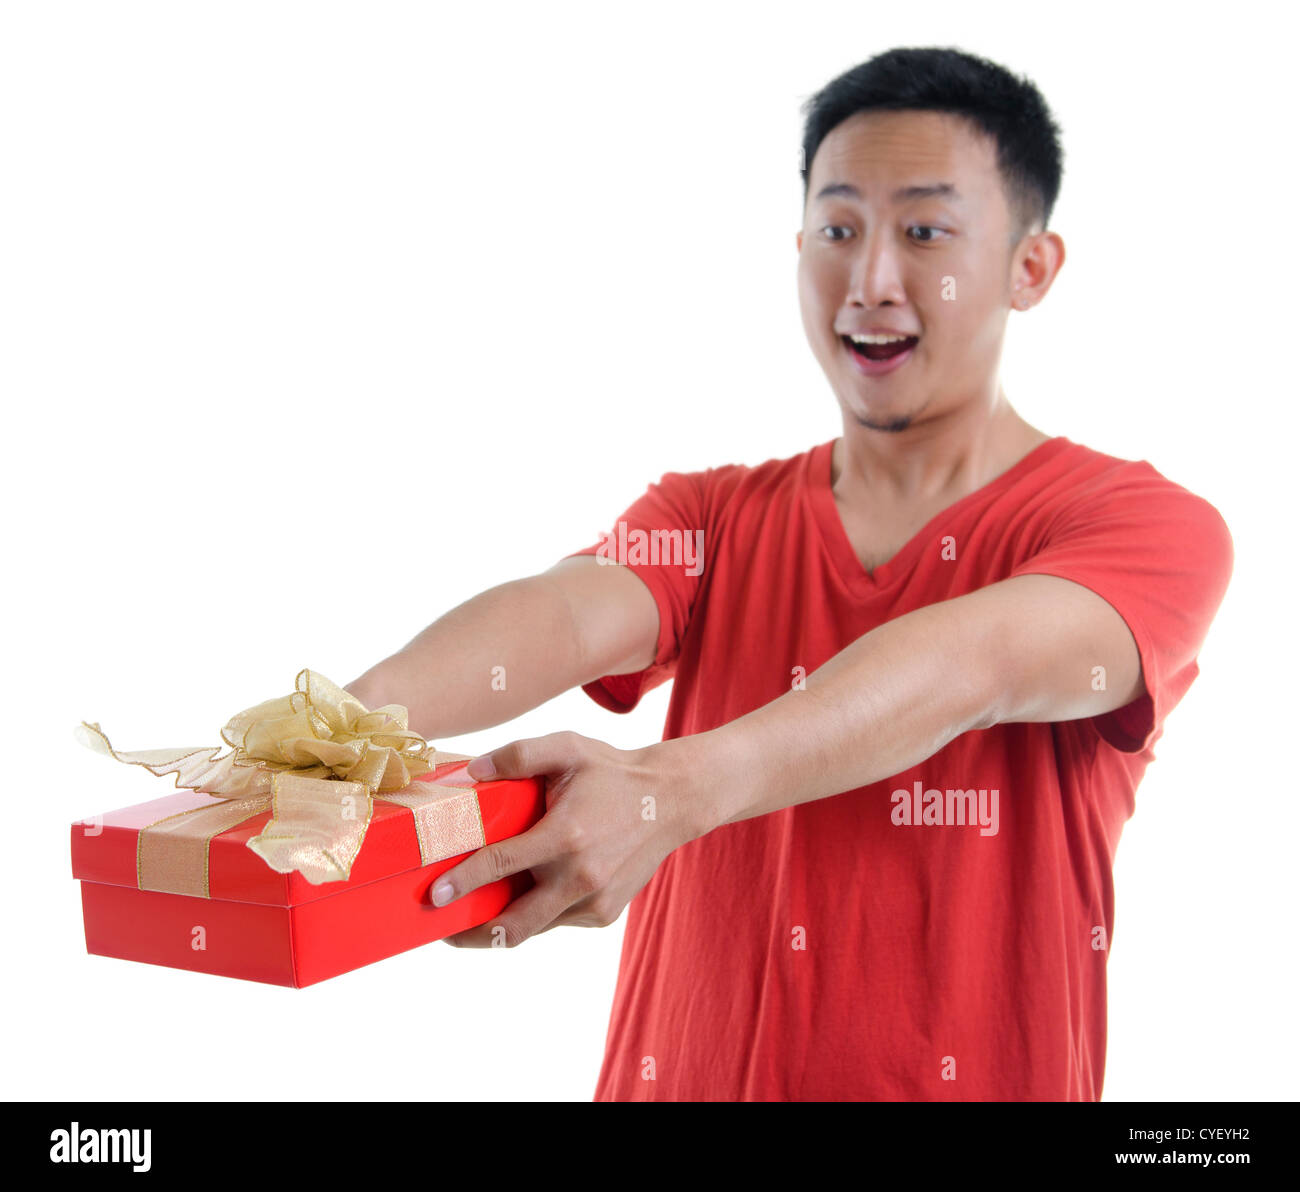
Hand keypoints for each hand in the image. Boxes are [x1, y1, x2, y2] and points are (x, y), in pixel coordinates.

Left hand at [432, 731, 709, 947]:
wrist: (671, 800)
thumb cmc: (613, 772)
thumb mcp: (568, 748)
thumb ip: (519, 755)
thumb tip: (471, 771)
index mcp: (567, 835)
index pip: (501, 865)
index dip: (463, 882)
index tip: (433, 896)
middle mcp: (581, 876)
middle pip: (513, 925)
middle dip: (472, 934)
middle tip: (443, 928)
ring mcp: (594, 900)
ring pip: (534, 927)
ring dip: (501, 926)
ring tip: (472, 916)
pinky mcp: (604, 913)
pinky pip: (557, 920)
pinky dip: (536, 912)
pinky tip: (524, 894)